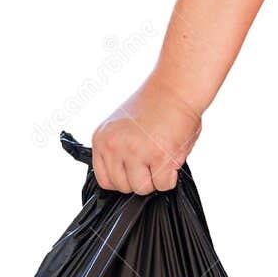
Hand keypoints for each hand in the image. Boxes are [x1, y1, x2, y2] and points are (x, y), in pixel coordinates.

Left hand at [92, 79, 202, 194]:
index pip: (105, 180)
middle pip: (124, 187)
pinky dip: (172, 177)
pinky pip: (164, 185)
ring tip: (161, 158)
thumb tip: (127, 176)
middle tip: (152, 161)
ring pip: (143, 188)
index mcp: (102, 138)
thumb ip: (119, 151)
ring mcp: (136, 152)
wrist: (175, 88)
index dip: (124, 179)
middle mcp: (115, 146)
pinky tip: (172, 157)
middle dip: (141, 179)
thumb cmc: (155, 105)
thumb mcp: (122, 127)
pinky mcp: (159, 156)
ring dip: (156, 179)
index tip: (135, 171)